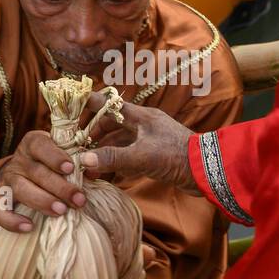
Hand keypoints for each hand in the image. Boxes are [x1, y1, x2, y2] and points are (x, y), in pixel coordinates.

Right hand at [0, 130, 85, 231]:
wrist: (20, 178)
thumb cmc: (50, 168)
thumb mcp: (61, 159)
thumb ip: (75, 164)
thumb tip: (94, 172)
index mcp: (33, 144)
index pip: (41, 145)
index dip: (55, 156)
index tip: (70, 169)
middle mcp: (18, 161)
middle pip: (36, 172)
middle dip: (59, 187)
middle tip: (78, 200)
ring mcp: (6, 180)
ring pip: (20, 189)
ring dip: (42, 201)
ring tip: (60, 212)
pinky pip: (0, 211)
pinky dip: (12, 220)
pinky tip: (29, 227)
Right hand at [79, 92, 198, 193]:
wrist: (208, 171)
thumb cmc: (176, 156)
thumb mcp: (142, 156)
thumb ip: (113, 158)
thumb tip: (84, 160)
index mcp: (141, 116)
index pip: (109, 104)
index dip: (89, 107)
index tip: (71, 116)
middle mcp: (144, 124)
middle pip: (112, 124)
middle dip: (94, 135)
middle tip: (78, 148)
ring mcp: (150, 140)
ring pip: (120, 142)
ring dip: (105, 151)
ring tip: (88, 164)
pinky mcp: (156, 155)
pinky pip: (130, 156)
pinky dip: (117, 163)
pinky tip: (108, 174)